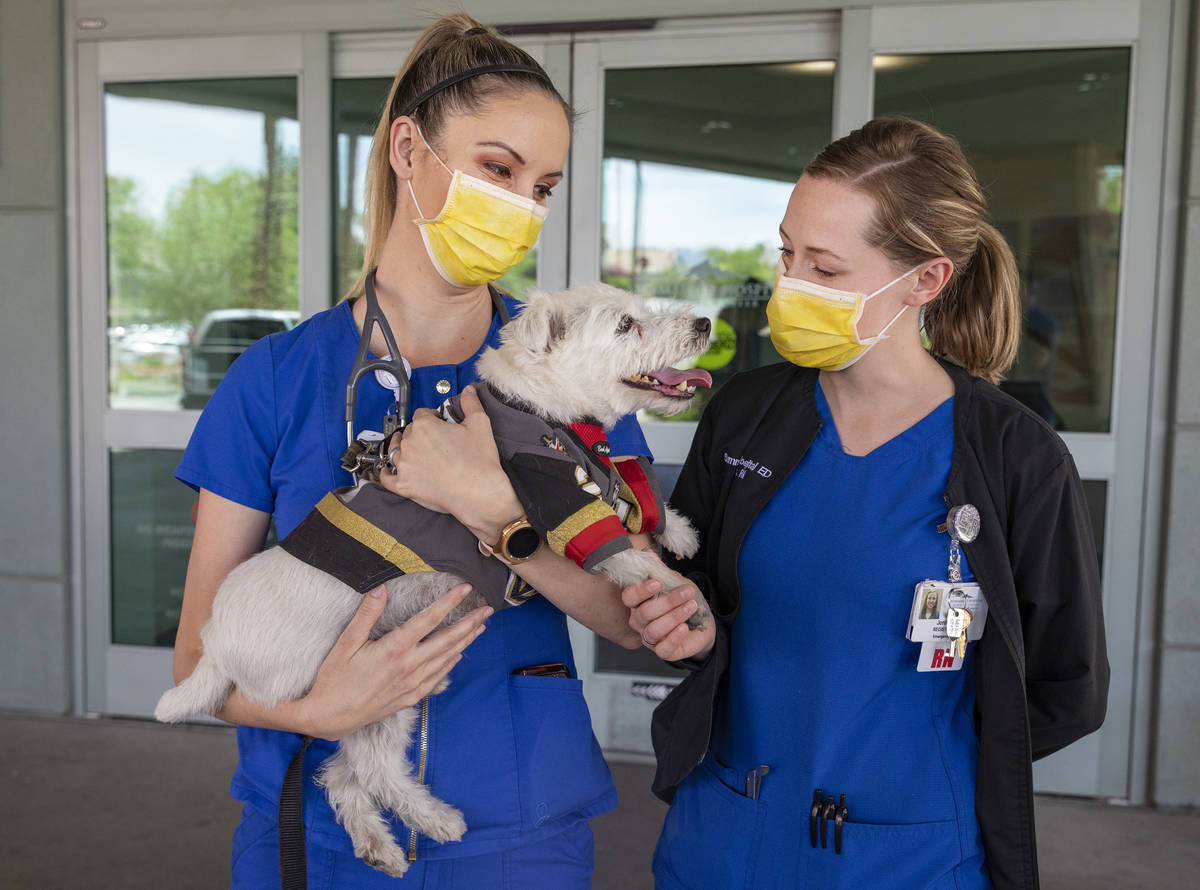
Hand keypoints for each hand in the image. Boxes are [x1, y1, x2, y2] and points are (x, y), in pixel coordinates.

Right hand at [298, 582, 489, 739]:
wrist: (328, 717)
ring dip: (465, 642)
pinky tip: (457, 656)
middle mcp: (409, 666)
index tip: (465, 589)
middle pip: (447, 640)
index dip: (449, 602)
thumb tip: (381, 589)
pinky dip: (450, 665)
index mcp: (394, 648)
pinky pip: (437, 678)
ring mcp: (412, 684)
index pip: (429, 619)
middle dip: (469, 623)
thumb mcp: (346, 643)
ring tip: (480, 628)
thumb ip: (366, 615)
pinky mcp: (409, 697)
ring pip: (446, 659)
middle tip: (487, 610)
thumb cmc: (334, 678)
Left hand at [380, 385, 521, 539]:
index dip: (431, 417)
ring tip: (412, 452)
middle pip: (409, 432)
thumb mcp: (480, 424)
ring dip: (403, 449)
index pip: (421, 415)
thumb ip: (471, 403)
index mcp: (425, 426)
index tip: (439, 424)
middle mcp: (410, 444)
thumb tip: (468, 391)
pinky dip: (386, 473)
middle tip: (435, 442)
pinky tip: (388, 470)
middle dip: (420, 434)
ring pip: (396, 451)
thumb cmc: (480, 461)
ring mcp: (404, 466)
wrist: (479, 493)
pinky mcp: (404, 486)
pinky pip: (386, 478)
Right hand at [622, 579, 715, 662]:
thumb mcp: (675, 583)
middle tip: (687, 592)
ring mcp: (649, 637)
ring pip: (653, 630)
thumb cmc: (683, 601)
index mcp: (638, 602)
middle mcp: (640, 621)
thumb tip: (649, 555)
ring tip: (691, 606)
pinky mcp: (663, 651)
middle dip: (668, 601)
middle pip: (644, 613)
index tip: (657, 583)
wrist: (701, 623)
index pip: (629, 597)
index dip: (640, 591)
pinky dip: (674, 637)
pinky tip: (684, 628)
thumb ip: (662, 572)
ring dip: (674, 616)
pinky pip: (663, 649)